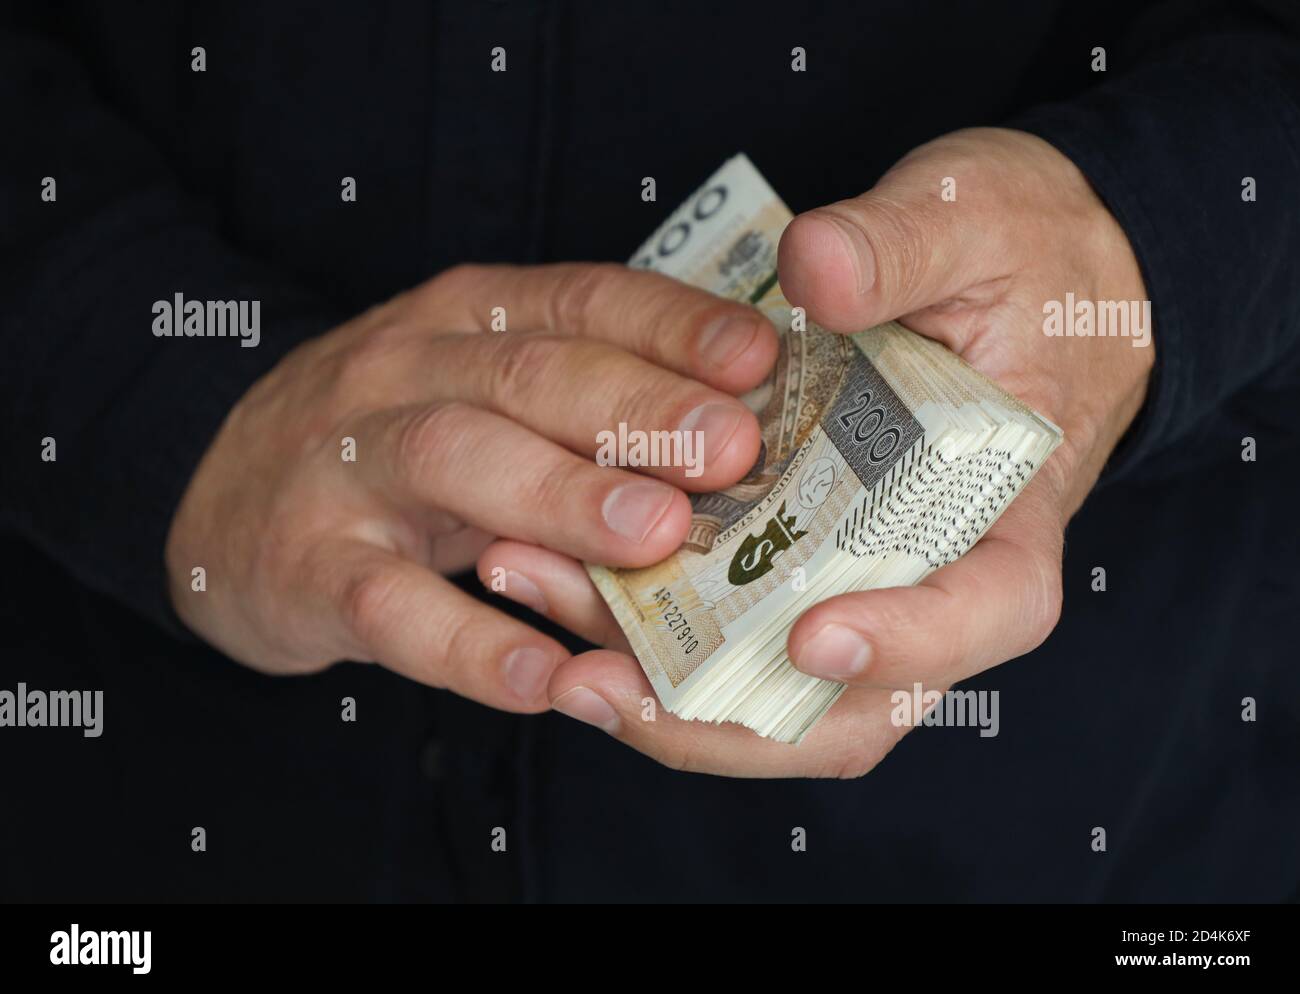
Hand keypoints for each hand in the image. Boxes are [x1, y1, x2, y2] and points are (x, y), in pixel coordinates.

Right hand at [166, 263, 776, 711]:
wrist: (214, 492)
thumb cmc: (390, 442)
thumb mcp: (476, 388)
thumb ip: (580, 397)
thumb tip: (737, 431)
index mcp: (467, 320)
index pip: (581, 300)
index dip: (672, 326)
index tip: (760, 359)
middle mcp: (406, 372)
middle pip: (529, 374)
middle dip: (639, 409)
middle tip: (732, 449)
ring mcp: (348, 466)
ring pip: (458, 461)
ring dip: (564, 497)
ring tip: (658, 536)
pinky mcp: (310, 567)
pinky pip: (392, 606)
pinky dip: (471, 644)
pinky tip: (549, 675)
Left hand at [481, 128, 1153, 775]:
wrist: (1011, 263)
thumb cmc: (1018, 248)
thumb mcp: (974, 218)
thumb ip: (901, 248)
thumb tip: (815, 273)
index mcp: (1011, 502)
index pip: (990, 607)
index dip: (912, 644)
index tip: (814, 634)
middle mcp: (933, 567)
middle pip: (850, 704)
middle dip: (721, 714)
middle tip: (595, 681)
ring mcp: (855, 573)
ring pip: (762, 683)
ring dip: (643, 672)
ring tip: (524, 588)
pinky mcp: (787, 554)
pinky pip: (715, 619)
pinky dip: (631, 613)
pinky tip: (540, 560)